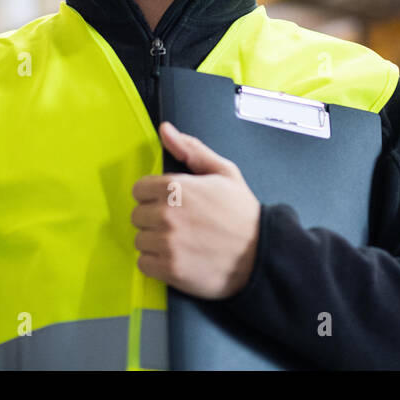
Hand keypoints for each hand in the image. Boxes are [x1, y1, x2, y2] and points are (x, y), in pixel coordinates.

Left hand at [131, 121, 261, 299]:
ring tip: (179, 242)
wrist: (261, 254)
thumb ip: (191, 149)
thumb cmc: (242, 213)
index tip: (170, 204)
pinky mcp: (170, 269)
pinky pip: (143, 264)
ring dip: (154, 242)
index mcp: (176, 187)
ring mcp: (167, 243)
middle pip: (137, 215)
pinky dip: (156, 263)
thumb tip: (165, 130)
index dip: (154, 196)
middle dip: (154, 219)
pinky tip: (176, 258)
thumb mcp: (223, 172)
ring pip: (140, 240)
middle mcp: (167, 214)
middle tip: (178, 224)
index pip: (139, 189)